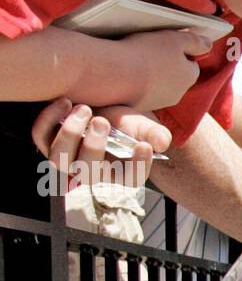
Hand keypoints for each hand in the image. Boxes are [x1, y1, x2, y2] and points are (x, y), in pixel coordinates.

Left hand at [31, 98, 170, 186]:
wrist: (103, 105)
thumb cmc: (124, 121)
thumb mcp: (144, 125)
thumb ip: (155, 134)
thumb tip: (161, 143)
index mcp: (120, 172)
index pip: (131, 178)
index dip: (138, 166)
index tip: (143, 145)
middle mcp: (92, 172)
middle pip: (88, 173)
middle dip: (93, 147)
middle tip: (102, 121)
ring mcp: (67, 158)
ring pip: (60, 160)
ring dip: (69, 135)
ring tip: (84, 110)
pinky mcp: (48, 141)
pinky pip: (40, 137)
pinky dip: (49, 119)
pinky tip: (65, 102)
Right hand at [115, 29, 212, 112]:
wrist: (116, 75)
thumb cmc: (148, 54)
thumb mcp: (175, 39)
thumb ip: (194, 41)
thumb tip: (208, 44)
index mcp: (189, 77)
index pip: (191, 64)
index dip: (180, 53)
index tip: (166, 45)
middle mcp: (178, 94)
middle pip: (175, 76)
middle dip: (166, 65)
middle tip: (150, 52)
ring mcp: (158, 102)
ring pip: (159, 85)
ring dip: (151, 75)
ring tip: (136, 62)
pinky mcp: (139, 107)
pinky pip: (142, 92)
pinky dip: (137, 84)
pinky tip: (126, 74)